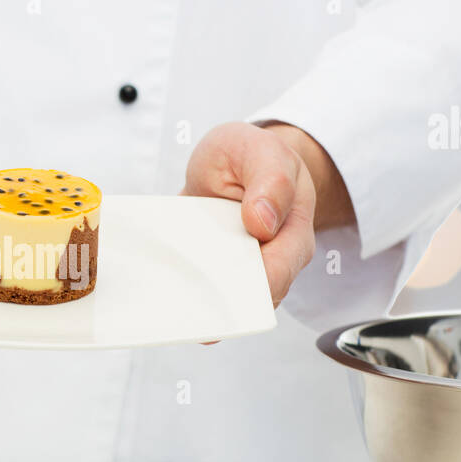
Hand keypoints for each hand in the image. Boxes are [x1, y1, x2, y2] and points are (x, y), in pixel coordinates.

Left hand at [183, 122, 337, 306]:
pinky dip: (186, 297)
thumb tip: (263, 222)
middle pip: (250, 299)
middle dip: (222, 306)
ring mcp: (243, 270)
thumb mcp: (262, 151)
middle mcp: (274, 261)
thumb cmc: (252, 156)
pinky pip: (203, 293)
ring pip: (226, 303)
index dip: (252, 285)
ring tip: (173, 308)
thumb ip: (270, 179)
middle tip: (188, 310)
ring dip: (202, 306)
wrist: (235, 161)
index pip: (277, 273)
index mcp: (293, 233)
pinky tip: (167, 301)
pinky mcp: (216, 273)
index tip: (221, 285)